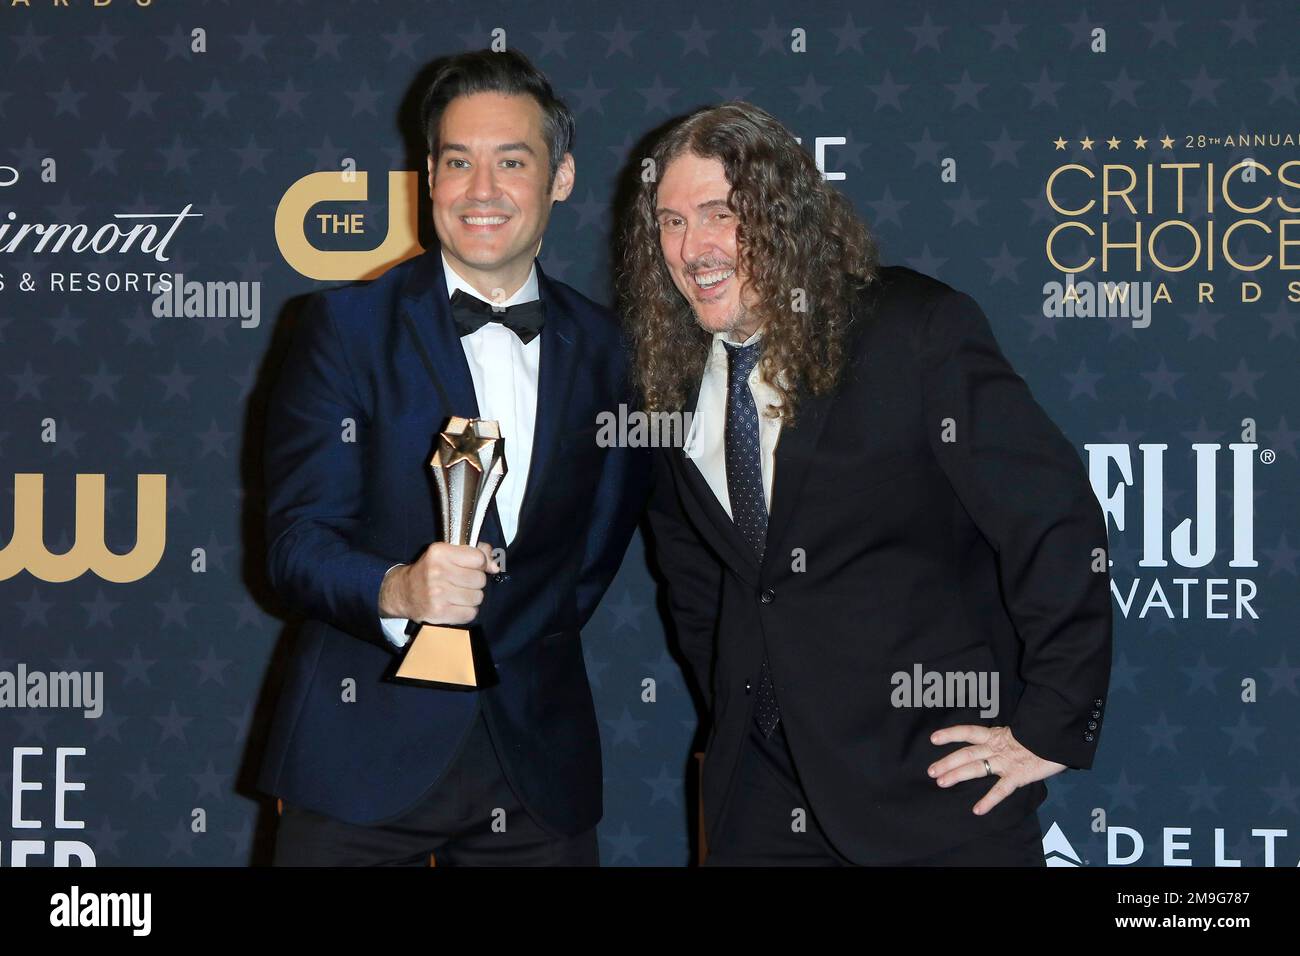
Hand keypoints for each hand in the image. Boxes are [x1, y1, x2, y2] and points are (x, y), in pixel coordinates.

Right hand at [379, 542, 499, 626]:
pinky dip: (467, 611)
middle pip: (479, 579)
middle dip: (475, 581)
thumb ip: (476, 552)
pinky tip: (455, 605)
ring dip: (472, 597)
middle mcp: (437, 572)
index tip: (472, 566)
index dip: (480, 563)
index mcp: (439, 553)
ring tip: (458, 594)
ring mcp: (438, 594)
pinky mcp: (439, 613)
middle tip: (462, 582)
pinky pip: (471, 613)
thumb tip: (495, 566)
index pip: (478, 558)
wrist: (404, 593)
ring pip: (477, 597)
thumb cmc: (430, 570)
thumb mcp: (448, 552)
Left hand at [927, 724, 1065, 814]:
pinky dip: (989, 800)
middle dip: (947, 761)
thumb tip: (989, 744)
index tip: (933, 739)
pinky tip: (977, 810)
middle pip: (966, 753)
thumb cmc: (1040, 734)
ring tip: (941, 782)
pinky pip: (1001, 789)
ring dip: (957, 775)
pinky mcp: (1018, 775)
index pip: (968, 731)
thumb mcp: (1018, 731)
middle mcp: (997, 747)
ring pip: (977, 767)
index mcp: (995, 735)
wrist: (1060, 737)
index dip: (950, 734)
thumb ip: (1003, 739)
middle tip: (930, 771)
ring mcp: (1006, 761)